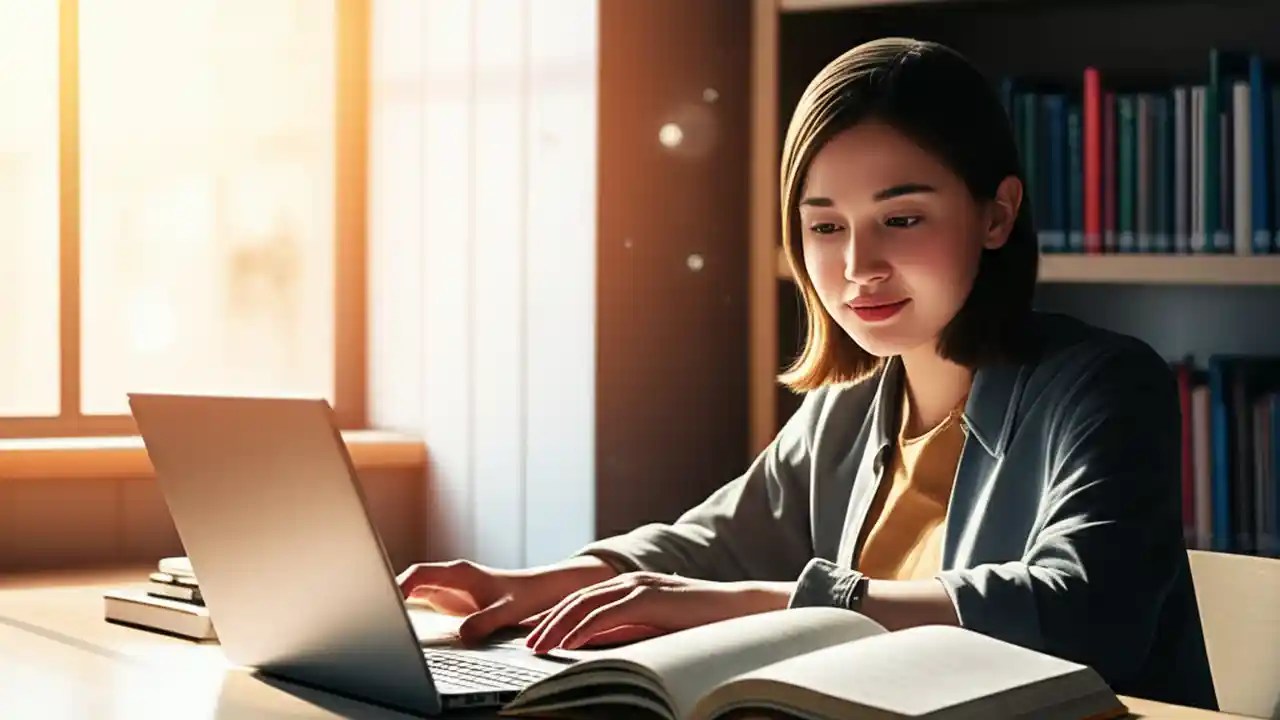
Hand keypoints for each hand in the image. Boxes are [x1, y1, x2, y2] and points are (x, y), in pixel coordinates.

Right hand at [396, 556, 617, 645]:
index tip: (386, 600)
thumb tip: (462, 635)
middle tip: (371, 615)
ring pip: (413, 591)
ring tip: (378, 623)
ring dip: (397, 604)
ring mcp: (448, 588)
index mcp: (459, 573)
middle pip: (410, 581)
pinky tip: (400, 628)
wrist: (539, 590)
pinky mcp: (449, 600)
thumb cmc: (525, 595)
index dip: (400, 585)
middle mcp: (450, 578)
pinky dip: (408, 611)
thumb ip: (484, 622)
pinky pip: (421, 602)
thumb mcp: (507, 611)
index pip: (420, 574)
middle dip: (389, 594)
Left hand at [522, 571, 792, 654]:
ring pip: (586, 604)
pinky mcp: (650, 597)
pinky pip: (609, 613)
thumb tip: (593, 644)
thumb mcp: (654, 627)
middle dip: (547, 622)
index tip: (533, 636)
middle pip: (575, 599)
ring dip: (558, 626)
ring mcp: (639, 586)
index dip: (554, 616)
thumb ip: (625, 629)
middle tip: (525, 644)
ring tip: (538, 646)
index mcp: (629, 586)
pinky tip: (570, 642)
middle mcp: (629, 581)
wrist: (739, 610)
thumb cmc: (701, 623)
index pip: (581, 600)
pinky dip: (586, 627)